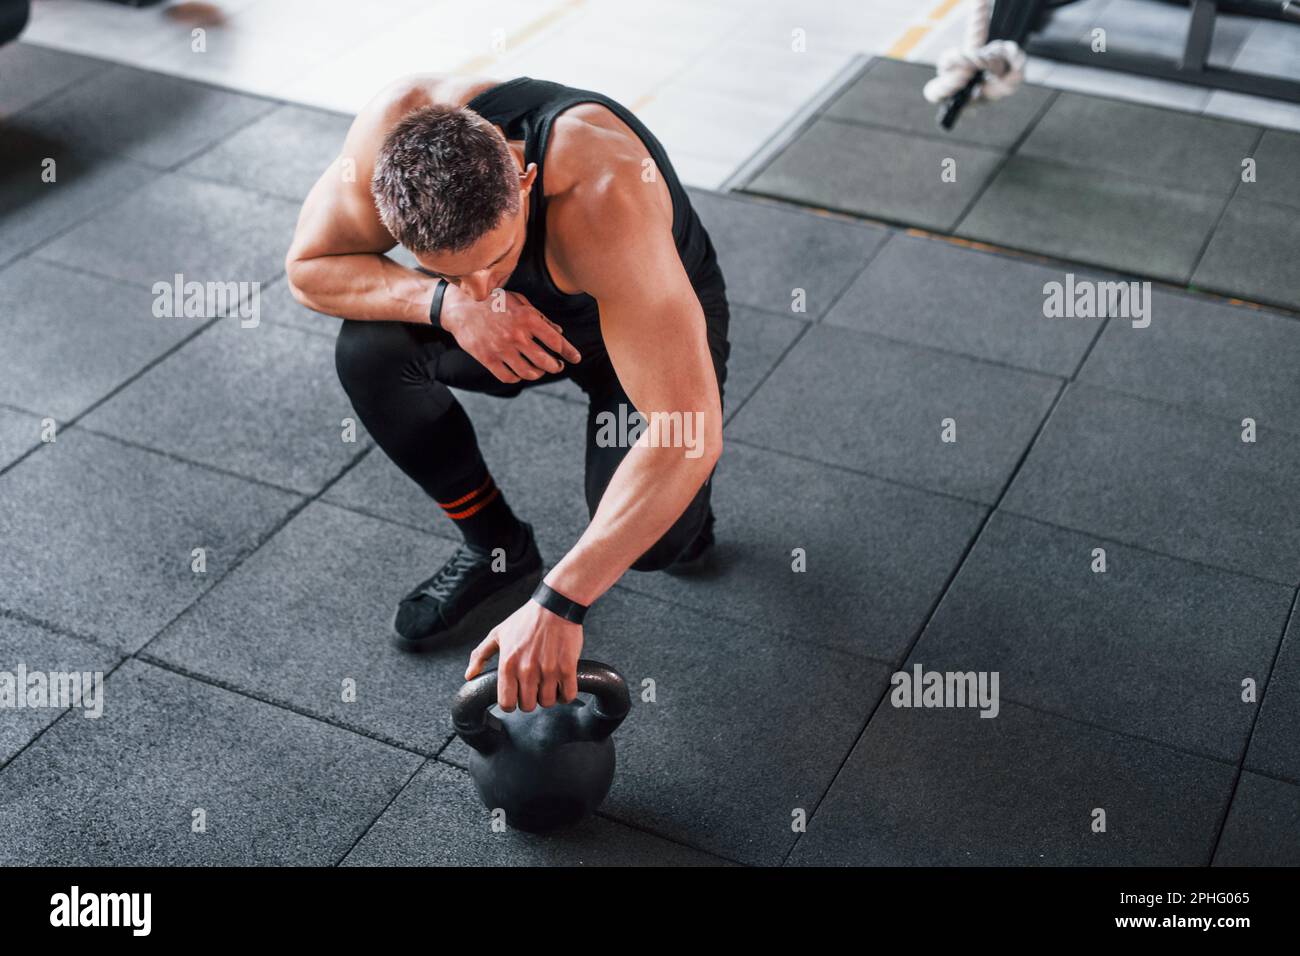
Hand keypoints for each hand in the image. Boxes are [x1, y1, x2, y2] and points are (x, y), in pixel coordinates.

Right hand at [440, 284, 580, 383]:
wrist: (460, 306)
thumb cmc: (493, 301)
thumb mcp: (519, 301)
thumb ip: (540, 317)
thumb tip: (559, 331)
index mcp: (527, 318)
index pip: (556, 341)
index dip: (569, 352)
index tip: (576, 358)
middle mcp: (517, 336)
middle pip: (546, 361)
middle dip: (556, 366)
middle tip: (558, 366)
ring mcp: (502, 349)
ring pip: (529, 373)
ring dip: (538, 374)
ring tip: (539, 370)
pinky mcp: (488, 359)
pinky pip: (509, 377)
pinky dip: (518, 378)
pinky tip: (520, 372)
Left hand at [466, 599, 582, 710]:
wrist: (555, 606)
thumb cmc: (526, 619)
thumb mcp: (498, 634)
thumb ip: (480, 655)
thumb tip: (469, 675)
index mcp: (508, 664)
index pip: (506, 703)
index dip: (511, 703)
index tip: (516, 697)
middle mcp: (526, 670)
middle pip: (528, 706)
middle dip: (530, 700)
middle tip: (533, 689)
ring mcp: (548, 670)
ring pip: (548, 702)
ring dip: (548, 697)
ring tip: (548, 685)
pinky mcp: (567, 668)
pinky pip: (568, 695)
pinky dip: (566, 695)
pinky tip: (562, 686)